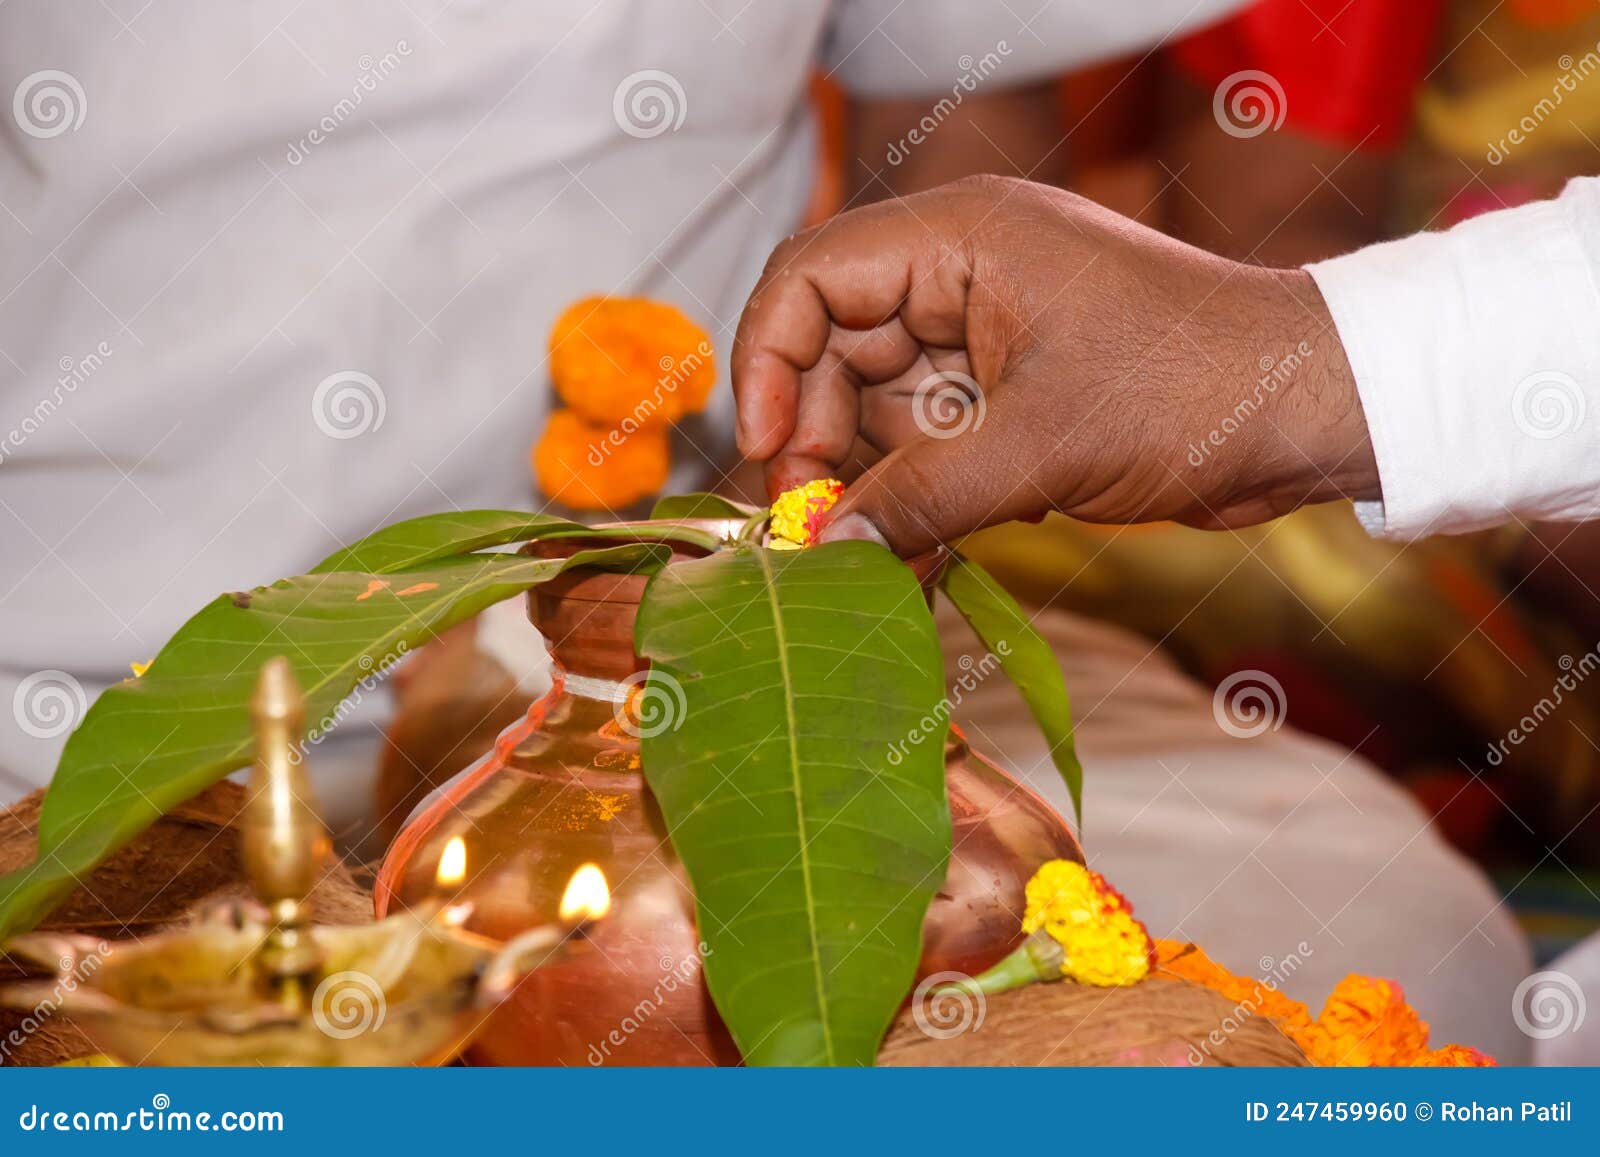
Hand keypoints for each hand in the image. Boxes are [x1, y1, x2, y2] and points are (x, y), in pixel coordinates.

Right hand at [731, 176, 1378, 555]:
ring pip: (879, 409)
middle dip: (816, 440)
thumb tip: (825, 546)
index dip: (766, 359)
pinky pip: (932, 445)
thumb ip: (923, 497)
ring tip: (870, 561)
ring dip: (869, 485)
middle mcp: (961, 277)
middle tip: (819, 528)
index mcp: (961, 239)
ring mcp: (986, 338)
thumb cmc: (1194, 389)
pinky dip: (917, 499)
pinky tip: (912, 560)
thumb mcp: (1044, 446)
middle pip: (833, 351)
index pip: (812, 276)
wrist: (1310, 413)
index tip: (766, 451)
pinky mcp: (1012, 395)